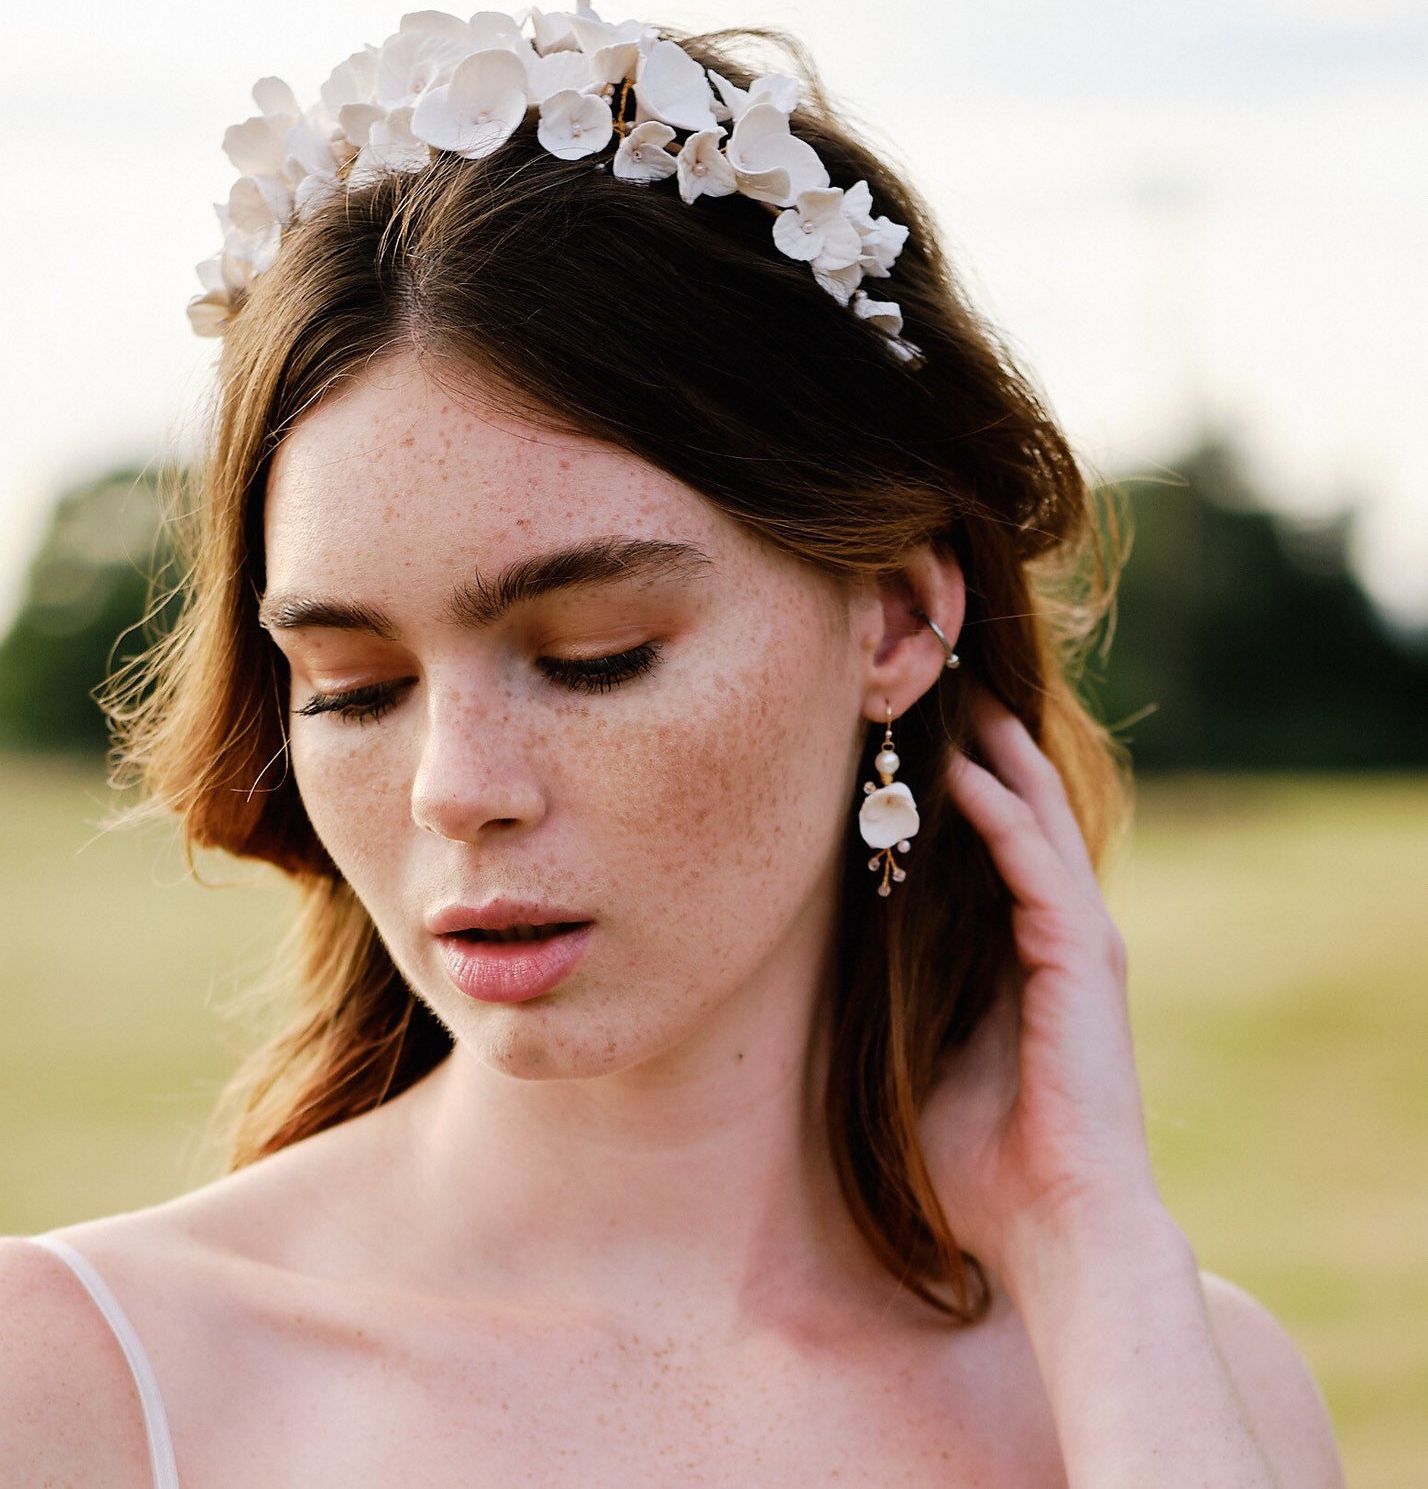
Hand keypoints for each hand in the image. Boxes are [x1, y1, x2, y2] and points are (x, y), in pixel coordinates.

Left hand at [918, 683, 1163, 1291]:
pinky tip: (964, 772)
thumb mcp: (917, 1059)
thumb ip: (897, 1000)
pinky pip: (1036, 866)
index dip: (958, 789)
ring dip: (998, 756)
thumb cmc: (979, 1162)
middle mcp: (1058, 937)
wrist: (1054, 1227)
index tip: (910, 739)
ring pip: (1036, 822)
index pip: (992, 849)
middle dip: (986, 750)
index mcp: (1022, 958)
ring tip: (960, 699)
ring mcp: (1077, 944)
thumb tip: (834, 962)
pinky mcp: (1082, 960)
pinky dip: (1001, 814)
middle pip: (1022, 816)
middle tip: (946, 689)